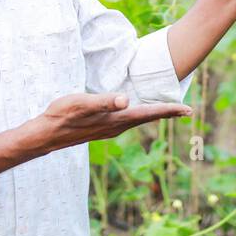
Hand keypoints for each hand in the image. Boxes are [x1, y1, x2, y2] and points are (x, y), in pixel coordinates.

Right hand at [36, 92, 191, 153]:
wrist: (46, 135)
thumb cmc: (62, 116)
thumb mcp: (82, 103)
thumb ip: (104, 101)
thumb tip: (125, 100)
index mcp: (117, 120)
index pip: (149, 113)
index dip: (169, 111)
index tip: (188, 110)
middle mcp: (117, 127)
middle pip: (148, 118)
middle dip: (167, 113)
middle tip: (186, 111)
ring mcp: (110, 129)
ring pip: (139, 120)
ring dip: (154, 115)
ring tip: (168, 110)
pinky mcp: (102, 128)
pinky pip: (129, 121)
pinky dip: (141, 115)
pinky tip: (138, 112)